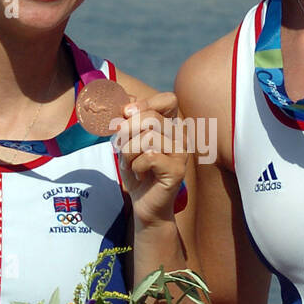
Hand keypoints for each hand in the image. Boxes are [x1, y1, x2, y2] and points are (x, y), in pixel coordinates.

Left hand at [114, 92, 186, 228]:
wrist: (144, 204)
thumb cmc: (137, 171)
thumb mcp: (128, 141)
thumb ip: (128, 120)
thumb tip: (126, 103)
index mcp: (171, 125)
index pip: (169, 99)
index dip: (145, 104)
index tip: (126, 115)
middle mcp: (181, 136)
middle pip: (151, 118)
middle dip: (126, 132)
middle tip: (121, 148)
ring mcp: (182, 152)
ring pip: (148, 138)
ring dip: (128, 153)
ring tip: (130, 165)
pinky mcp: (178, 170)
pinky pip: (149, 157)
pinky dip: (136, 166)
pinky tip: (140, 174)